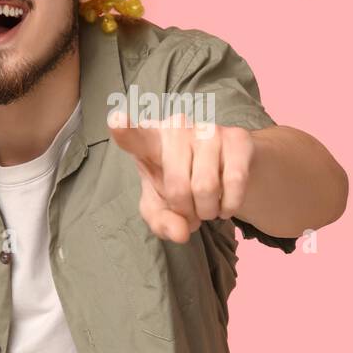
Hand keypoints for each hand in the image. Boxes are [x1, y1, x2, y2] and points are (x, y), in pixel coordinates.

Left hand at [107, 111, 254, 242]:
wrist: (225, 166)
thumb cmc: (182, 182)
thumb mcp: (161, 205)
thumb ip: (160, 221)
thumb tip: (180, 232)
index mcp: (150, 141)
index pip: (135, 136)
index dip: (125, 129)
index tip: (115, 120)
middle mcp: (177, 128)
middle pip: (177, 187)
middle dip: (185, 211)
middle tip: (189, 209)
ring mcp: (208, 129)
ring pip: (206, 187)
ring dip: (208, 210)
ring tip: (207, 205)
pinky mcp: (237, 137)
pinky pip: (234, 181)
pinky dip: (230, 204)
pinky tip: (226, 201)